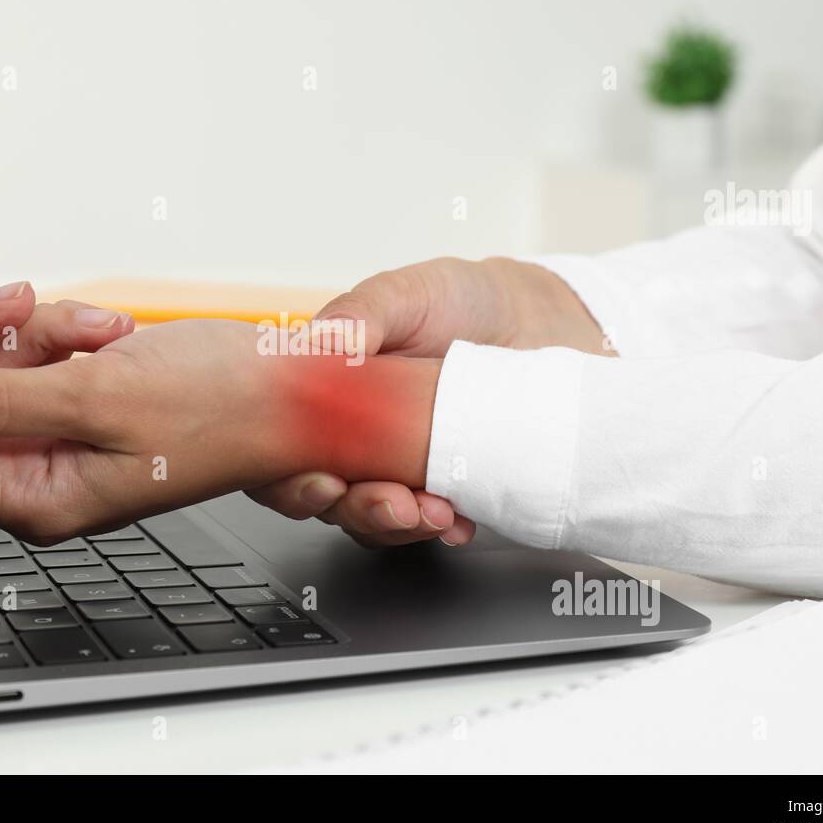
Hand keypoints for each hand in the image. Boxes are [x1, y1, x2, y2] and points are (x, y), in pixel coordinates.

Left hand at [0, 287, 439, 543]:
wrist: (291, 388)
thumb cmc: (221, 409)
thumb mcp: (95, 398)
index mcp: (34, 498)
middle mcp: (38, 473)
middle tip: (19, 304)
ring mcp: (59, 434)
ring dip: (35, 328)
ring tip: (98, 328)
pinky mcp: (80, 398)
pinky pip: (34, 352)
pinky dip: (64, 328)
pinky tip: (111, 331)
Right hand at [247, 257, 607, 546]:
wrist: (539, 322)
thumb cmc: (461, 301)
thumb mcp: (408, 293)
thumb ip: (363, 312)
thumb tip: (325, 339)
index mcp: (324, 395)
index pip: (282, 452)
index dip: (289, 480)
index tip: (326, 483)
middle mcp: (353, 439)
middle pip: (328, 498)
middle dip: (357, 510)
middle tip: (395, 505)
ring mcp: (398, 467)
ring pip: (375, 520)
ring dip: (400, 527)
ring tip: (436, 512)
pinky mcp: (444, 485)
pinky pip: (430, 523)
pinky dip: (443, 529)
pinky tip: (461, 522)